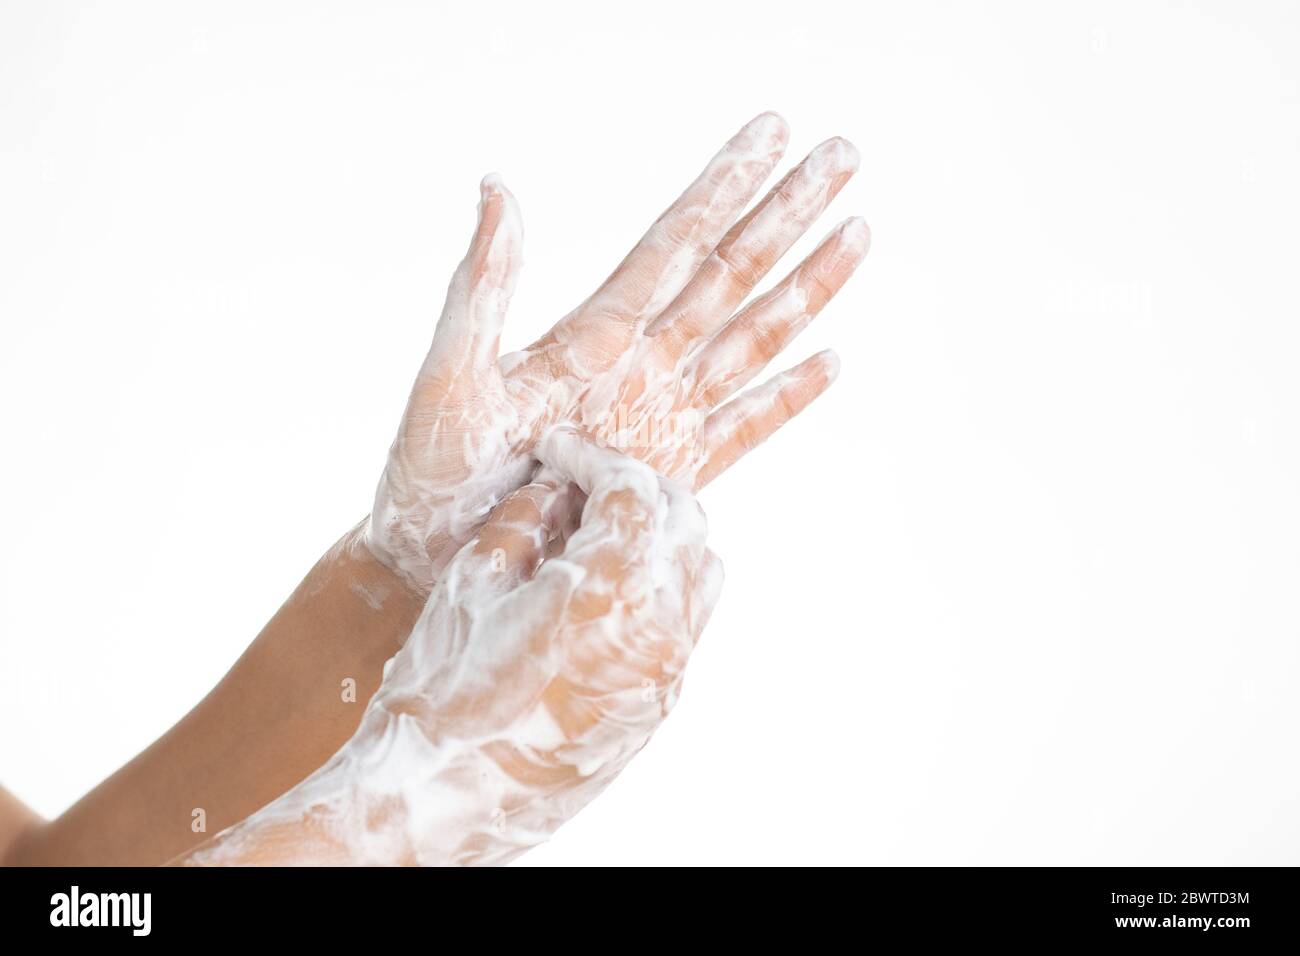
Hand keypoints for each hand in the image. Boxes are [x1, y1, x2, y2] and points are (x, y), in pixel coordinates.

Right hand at [183, 429, 720, 865]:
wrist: (437, 804)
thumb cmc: (439, 697)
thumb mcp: (471, 585)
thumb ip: (524, 520)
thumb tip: (556, 486)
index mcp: (607, 589)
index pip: (632, 487)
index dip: (593, 455)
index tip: (559, 450)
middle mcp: (656, 628)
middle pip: (683, 519)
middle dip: (635, 485)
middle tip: (582, 481)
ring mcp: (665, 672)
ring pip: (700, 570)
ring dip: (660, 533)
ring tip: (601, 531)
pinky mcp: (659, 704)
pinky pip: (687, 621)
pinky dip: (662, 583)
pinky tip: (607, 587)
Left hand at [366, 113, 867, 592]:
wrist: (440, 566)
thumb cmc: (430, 478)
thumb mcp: (448, 380)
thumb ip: (482, 291)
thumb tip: (498, 186)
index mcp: (591, 336)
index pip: (674, 242)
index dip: (725, 185)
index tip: (774, 130)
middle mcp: (639, 365)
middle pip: (730, 272)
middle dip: (787, 213)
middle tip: (842, 153)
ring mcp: (661, 420)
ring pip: (753, 338)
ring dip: (807, 286)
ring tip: (857, 233)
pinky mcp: (671, 479)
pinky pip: (745, 430)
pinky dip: (788, 398)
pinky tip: (828, 360)